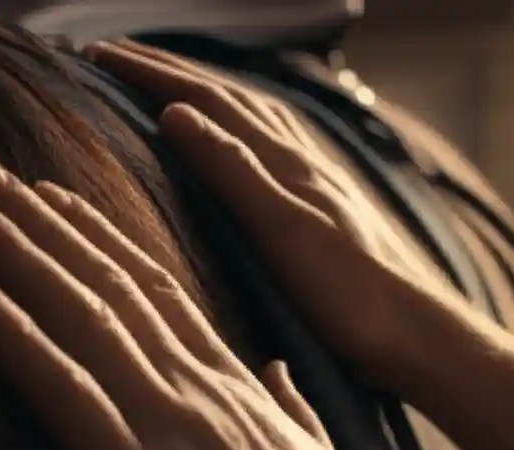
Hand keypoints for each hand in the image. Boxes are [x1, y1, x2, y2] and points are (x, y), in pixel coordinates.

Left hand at [0, 157, 418, 449]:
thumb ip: (291, 408)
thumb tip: (275, 370)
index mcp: (233, 387)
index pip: (162, 294)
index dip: (105, 243)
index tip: (62, 200)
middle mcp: (194, 383)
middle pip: (109, 282)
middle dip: (43, 221)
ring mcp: (163, 417)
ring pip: (77, 310)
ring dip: (12, 247)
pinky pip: (55, 380)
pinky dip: (4, 326)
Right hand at [85, 41, 476, 383]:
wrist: (418, 333)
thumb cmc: (352, 295)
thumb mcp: (285, 232)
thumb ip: (233, 170)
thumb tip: (177, 111)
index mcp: (285, 162)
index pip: (204, 100)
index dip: (148, 74)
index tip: (94, 55)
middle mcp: (301, 158)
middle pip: (225, 96)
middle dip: (165, 69)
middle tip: (110, 52)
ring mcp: (317, 178)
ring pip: (250, 114)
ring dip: (203, 87)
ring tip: (165, 76)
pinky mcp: (327, 203)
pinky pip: (272, 142)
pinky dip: (242, 122)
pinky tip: (243, 133)